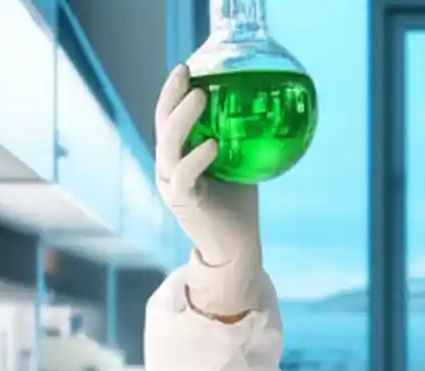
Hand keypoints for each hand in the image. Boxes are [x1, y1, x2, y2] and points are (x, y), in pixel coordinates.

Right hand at [154, 64, 263, 313]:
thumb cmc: (237, 208)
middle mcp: (170, 170)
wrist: (237, 249)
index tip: (187, 67)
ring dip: (183, 119)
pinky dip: (197, 157)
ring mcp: (173, 186)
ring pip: (168, 146)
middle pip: (161, 125)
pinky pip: (185, 175)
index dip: (173, 93)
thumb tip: (262, 111)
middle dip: (171, 95)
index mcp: (178, 159)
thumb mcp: (239, 166)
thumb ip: (240, 142)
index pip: (169, 119)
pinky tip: (214, 145)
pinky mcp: (185, 203)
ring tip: (201, 96)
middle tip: (185, 72)